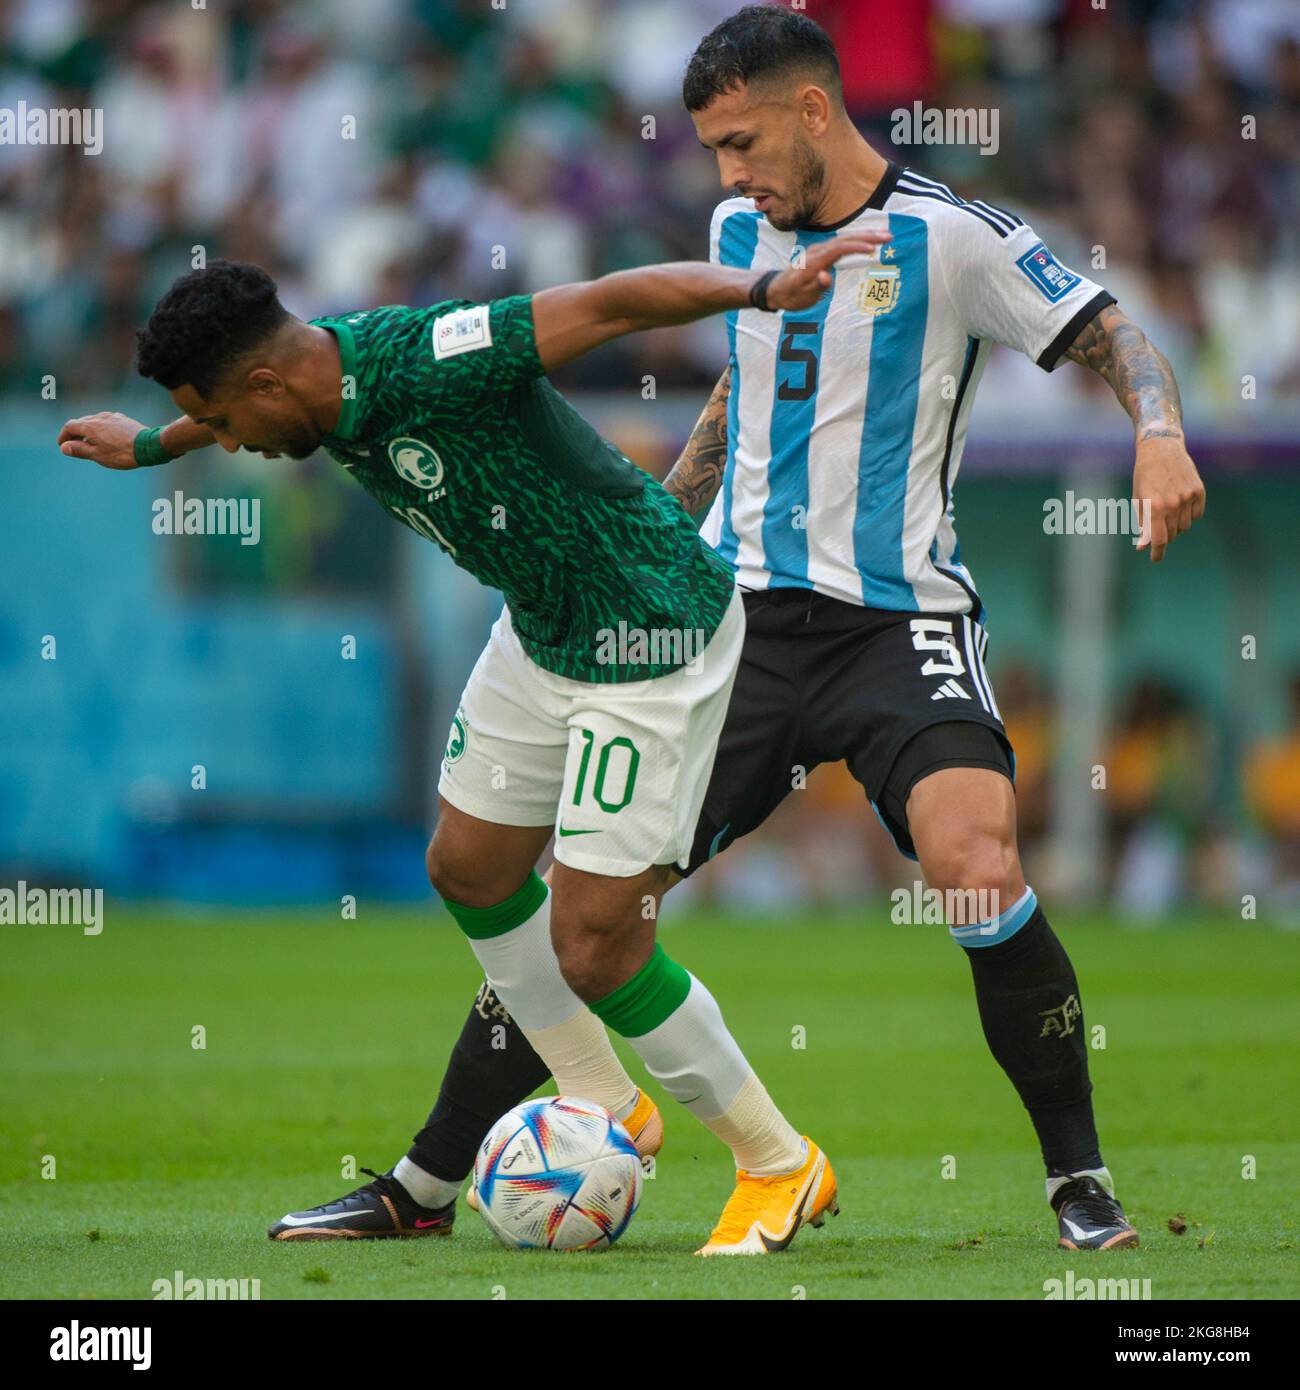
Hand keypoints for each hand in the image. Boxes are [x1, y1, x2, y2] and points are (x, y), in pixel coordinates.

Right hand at [57, 411, 144, 468]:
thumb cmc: (122, 453)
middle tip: (74, 445)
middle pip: (81, 422)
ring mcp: (112, 416)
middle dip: (75, 434)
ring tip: (90, 443)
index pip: (70, 426)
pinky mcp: (123, 419)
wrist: (148, 446)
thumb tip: (64, 447)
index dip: (64, 436)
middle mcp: (99, 417)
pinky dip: (100, 429)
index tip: (63, 445)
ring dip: (88, 431)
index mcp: (90, 426)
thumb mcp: (97, 455)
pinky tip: (106, 439)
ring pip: (94, 421)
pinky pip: (106, 422)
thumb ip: (79, 450)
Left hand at [766, 232, 890, 311]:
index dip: (856, 248)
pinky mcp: (822, 252)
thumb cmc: (792, 295)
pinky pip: (842, 242)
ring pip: (845, 238)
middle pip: (845, 239)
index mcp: (815, 261)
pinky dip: (857, 239)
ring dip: (865, 235)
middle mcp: (818, 251)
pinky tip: (869, 238)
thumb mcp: (804, 296)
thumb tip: (826, 276)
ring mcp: (820, 249)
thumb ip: (817, 285)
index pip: (839, 249)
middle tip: (889, 236)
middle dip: (868, 236)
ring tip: (885, 234)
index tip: (873, 249)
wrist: (777, 289)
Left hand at [1132, 434, 1205, 561]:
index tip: (1155, 558)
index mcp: (1154, 507)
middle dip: (1164, 534)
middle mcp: (1173, 503)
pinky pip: (1197, 515)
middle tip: (1158, 524)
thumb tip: (1142, 547)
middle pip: (1172, 534)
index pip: (1159, 540)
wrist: (1161, 449)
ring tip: (1168, 509)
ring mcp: (1188, 497)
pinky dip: (1189, 515)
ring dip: (1176, 524)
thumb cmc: (1144, 476)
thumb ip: (1142, 524)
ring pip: (1185, 526)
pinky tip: (1181, 503)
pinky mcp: (1199, 491)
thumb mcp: (1138, 500)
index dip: (1157, 552)